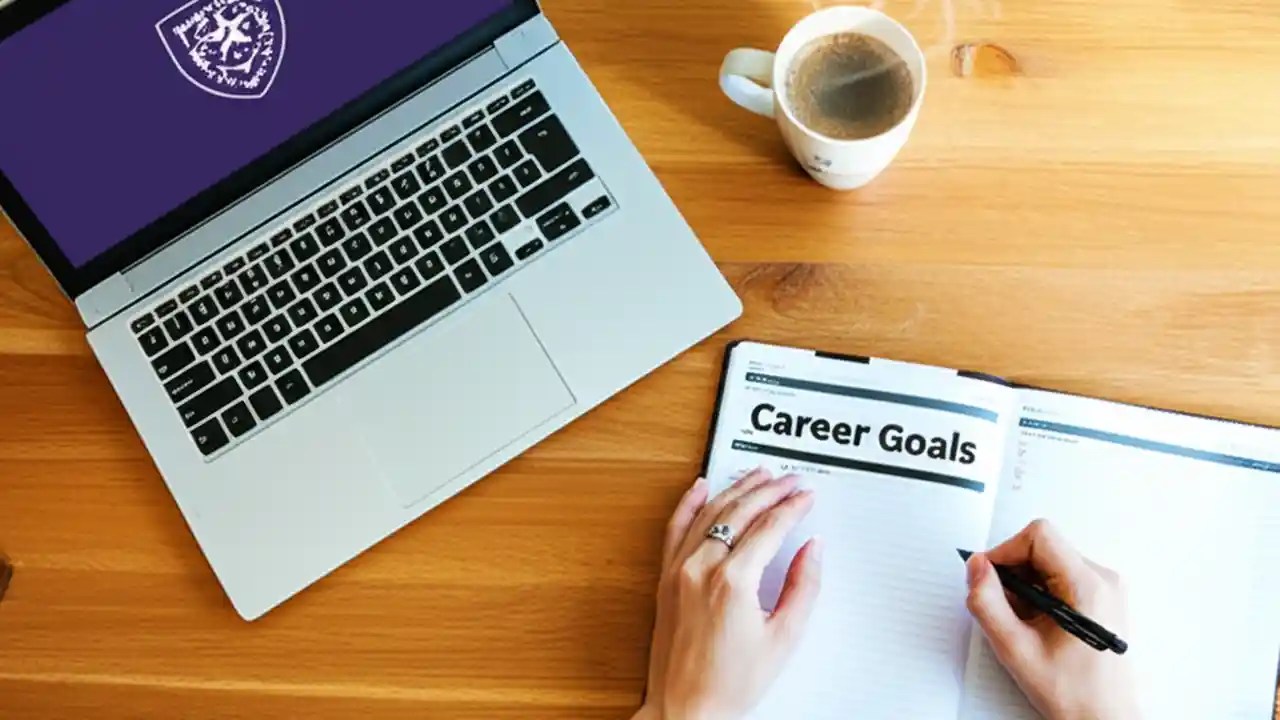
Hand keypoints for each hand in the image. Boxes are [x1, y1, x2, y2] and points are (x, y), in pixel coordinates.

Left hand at [635, 469, 821, 719]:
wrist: (685, 708)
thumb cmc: (730, 684)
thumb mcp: (783, 638)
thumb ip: (803, 587)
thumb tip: (812, 549)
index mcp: (733, 582)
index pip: (769, 527)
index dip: (792, 507)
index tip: (806, 496)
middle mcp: (701, 569)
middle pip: (741, 512)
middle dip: (770, 491)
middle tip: (790, 481)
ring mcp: (679, 570)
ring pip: (709, 513)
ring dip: (736, 489)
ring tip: (758, 475)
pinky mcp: (665, 578)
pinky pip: (675, 528)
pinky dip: (688, 504)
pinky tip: (700, 487)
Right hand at [965, 520, 1141, 719]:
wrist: (1104, 719)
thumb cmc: (1073, 693)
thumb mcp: (1015, 649)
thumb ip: (987, 603)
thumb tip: (976, 567)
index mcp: (1088, 586)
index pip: (1039, 536)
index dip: (1005, 551)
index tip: (988, 576)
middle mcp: (1103, 580)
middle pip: (1043, 546)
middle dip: (1013, 573)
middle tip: (1005, 609)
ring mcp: (1105, 589)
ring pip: (1049, 561)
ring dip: (1025, 586)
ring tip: (1024, 623)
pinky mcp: (1101, 598)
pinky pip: (1060, 576)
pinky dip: (1039, 594)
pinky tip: (1038, 625)